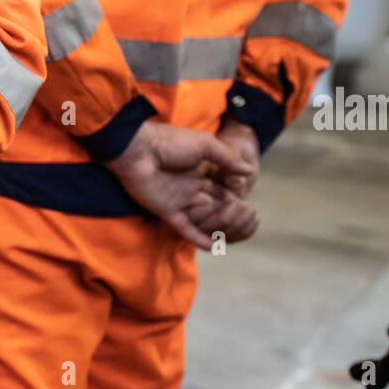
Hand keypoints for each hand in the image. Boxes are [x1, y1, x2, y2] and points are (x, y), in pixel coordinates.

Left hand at [104, 121, 256, 249]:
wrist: (139, 148)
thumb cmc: (171, 142)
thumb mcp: (205, 145)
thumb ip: (227, 158)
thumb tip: (249, 171)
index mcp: (201, 171)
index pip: (223, 189)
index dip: (236, 198)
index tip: (250, 206)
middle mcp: (192, 187)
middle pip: (215, 205)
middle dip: (230, 214)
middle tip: (246, 219)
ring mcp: (179, 200)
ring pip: (203, 218)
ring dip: (217, 226)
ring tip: (232, 232)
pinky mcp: (167, 211)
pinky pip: (185, 228)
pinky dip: (198, 237)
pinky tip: (213, 246)